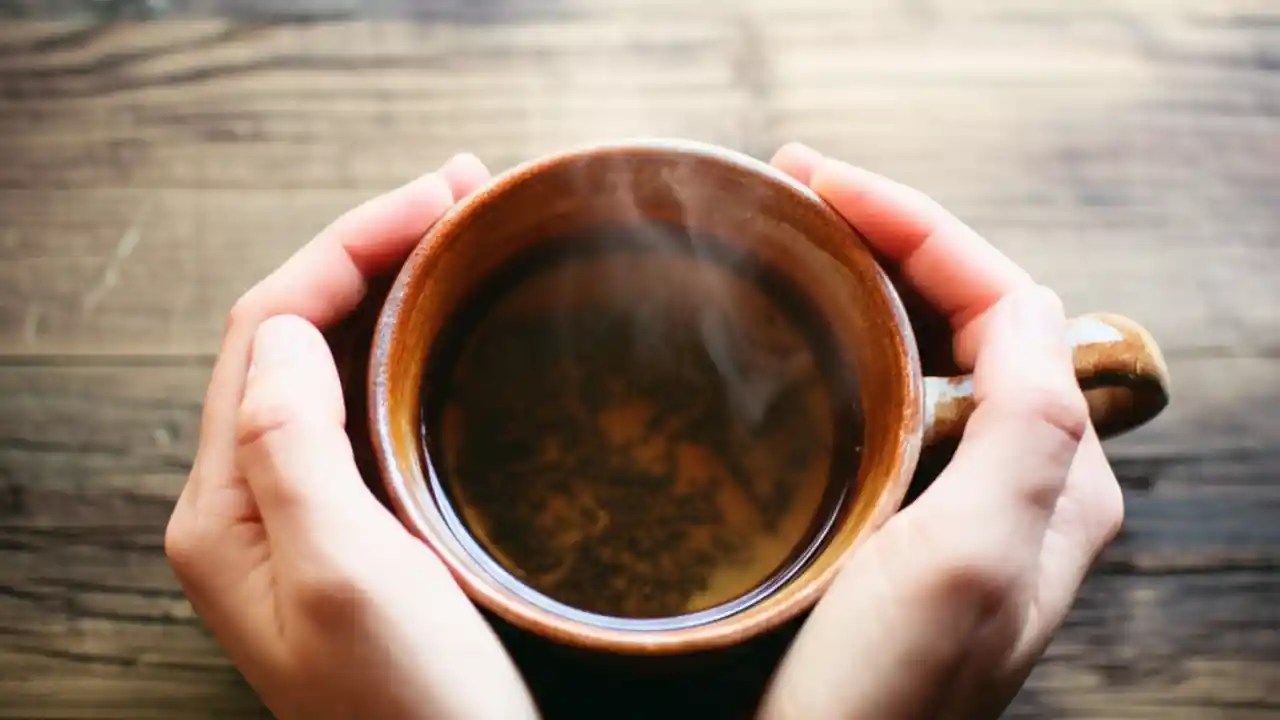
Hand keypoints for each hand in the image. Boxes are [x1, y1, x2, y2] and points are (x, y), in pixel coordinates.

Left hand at [165, 155, 537, 719]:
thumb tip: (289, 332)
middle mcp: (254, 501)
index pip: (271, 330)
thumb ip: (291, 451)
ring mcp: (307, 516)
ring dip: (391, 287)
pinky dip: (410, 345)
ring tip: (461, 232)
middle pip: (297, 334)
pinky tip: (453, 326)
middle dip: (373, 249)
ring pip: (334, 363)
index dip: (349, 247)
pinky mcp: (362, 529)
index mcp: (229, 507)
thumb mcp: (343, 582)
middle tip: (461, 192)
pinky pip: (368, 408)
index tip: (438, 198)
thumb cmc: (410, 709)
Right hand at [759, 144, 1123, 718]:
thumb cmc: (878, 701)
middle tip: (792, 190)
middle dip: (887, 237)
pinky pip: (880, 404)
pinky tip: (789, 336)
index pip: (1003, 302)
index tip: (816, 180)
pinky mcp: (885, 528)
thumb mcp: (973, 559)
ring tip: (786, 236)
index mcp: (1051, 477)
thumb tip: (1024, 300)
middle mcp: (1012, 482)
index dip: (915, 223)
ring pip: (920, 353)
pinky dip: (838, 345)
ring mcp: (947, 505)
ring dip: (863, 282)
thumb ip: (1031, 428)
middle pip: (964, 315)